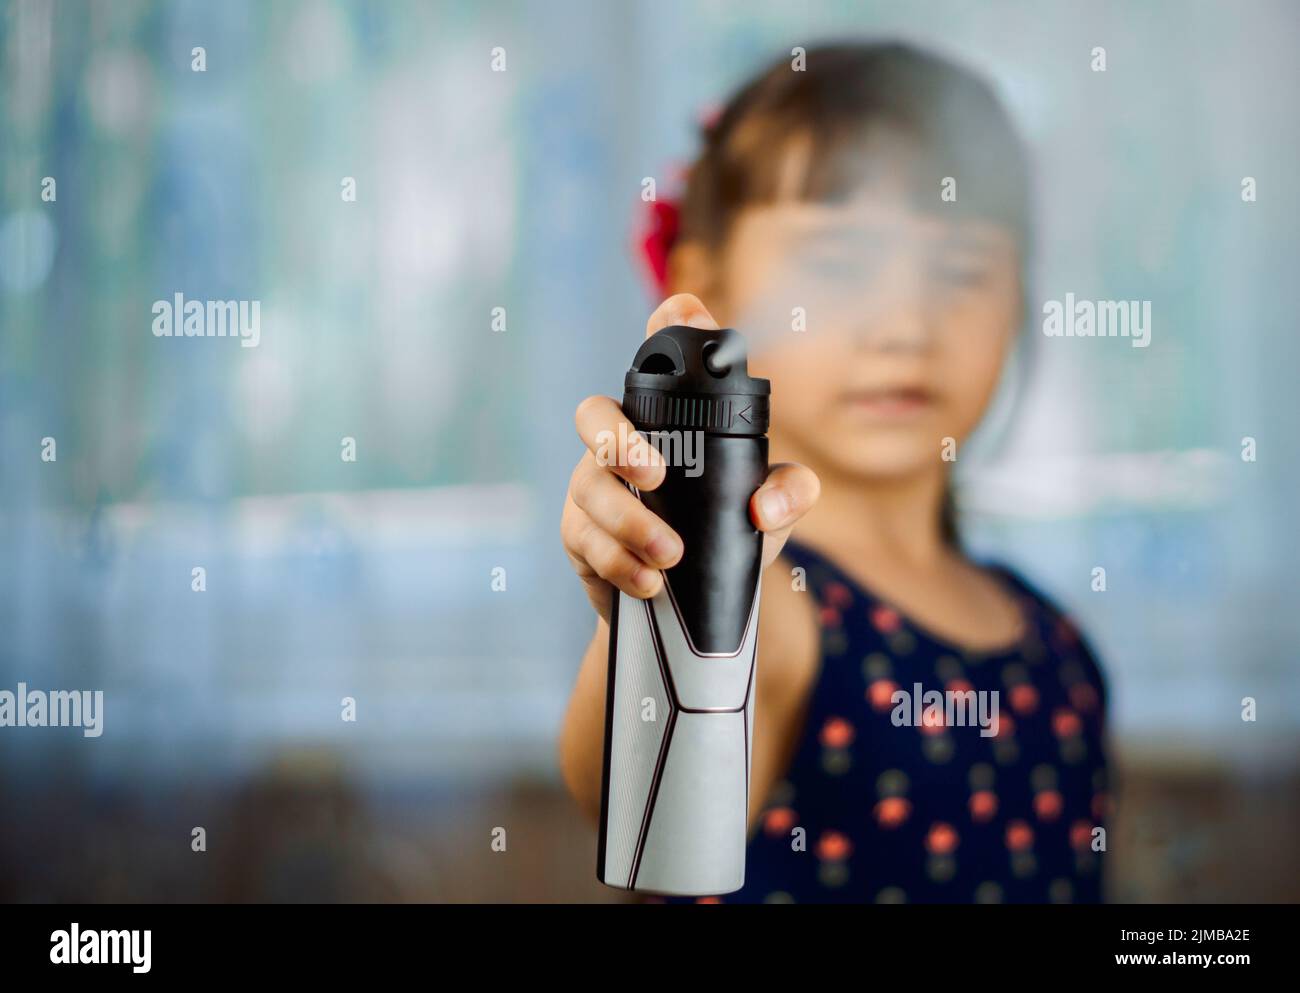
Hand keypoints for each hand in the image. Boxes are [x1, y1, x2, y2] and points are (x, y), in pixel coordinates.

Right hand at [561, 293, 819, 621]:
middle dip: (617, 439)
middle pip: (594, 414)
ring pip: (588, 485)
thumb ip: (788, 493)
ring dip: (628, 520)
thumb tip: (764, 504)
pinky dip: (619, 561)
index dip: (668, 325)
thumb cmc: (724, 536)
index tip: (685, 311)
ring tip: (670, 555)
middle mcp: (623, 442)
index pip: (661, 359)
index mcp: (667, 420)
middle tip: (657, 476)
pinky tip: (649, 581)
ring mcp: (594, 486)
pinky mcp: (578, 533)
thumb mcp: (769, 514)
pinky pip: (585, 539)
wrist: (686, 609)